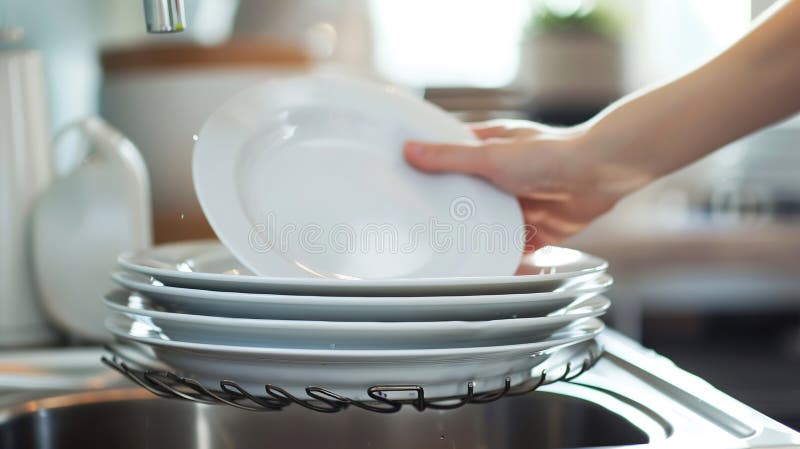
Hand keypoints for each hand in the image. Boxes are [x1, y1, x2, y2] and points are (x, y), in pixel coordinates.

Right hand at [403, 120, 632, 250]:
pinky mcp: (540, 228)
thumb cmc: (550, 152)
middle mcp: (504, 176)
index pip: (451, 157)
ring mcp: (521, 203)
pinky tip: (485, 268)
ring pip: (490, 225)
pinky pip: (516, 248)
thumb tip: (409, 150)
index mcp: (490, 149)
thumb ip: (450, 157)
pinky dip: (503, 258)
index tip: (404, 180)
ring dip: (476, 237)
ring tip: (445, 253)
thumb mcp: (490, 155)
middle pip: (469, 196)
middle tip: (419, 226)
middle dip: (450, 210)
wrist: (601, 172)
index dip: (429, 168)